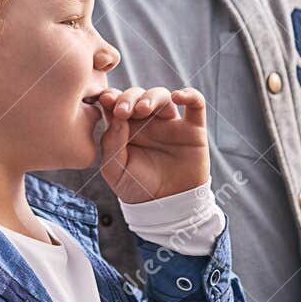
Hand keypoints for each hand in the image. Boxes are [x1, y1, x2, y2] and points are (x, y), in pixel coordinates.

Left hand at [96, 86, 209, 204]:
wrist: (166, 206)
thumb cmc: (136, 188)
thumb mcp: (115, 171)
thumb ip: (111, 144)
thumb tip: (116, 117)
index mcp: (124, 127)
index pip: (115, 102)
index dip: (110, 96)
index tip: (104, 100)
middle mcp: (146, 121)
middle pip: (137, 95)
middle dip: (129, 97)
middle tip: (123, 111)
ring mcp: (170, 123)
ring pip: (162, 95)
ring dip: (152, 96)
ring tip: (144, 109)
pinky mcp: (193, 129)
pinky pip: (196, 104)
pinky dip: (189, 94)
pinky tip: (178, 97)